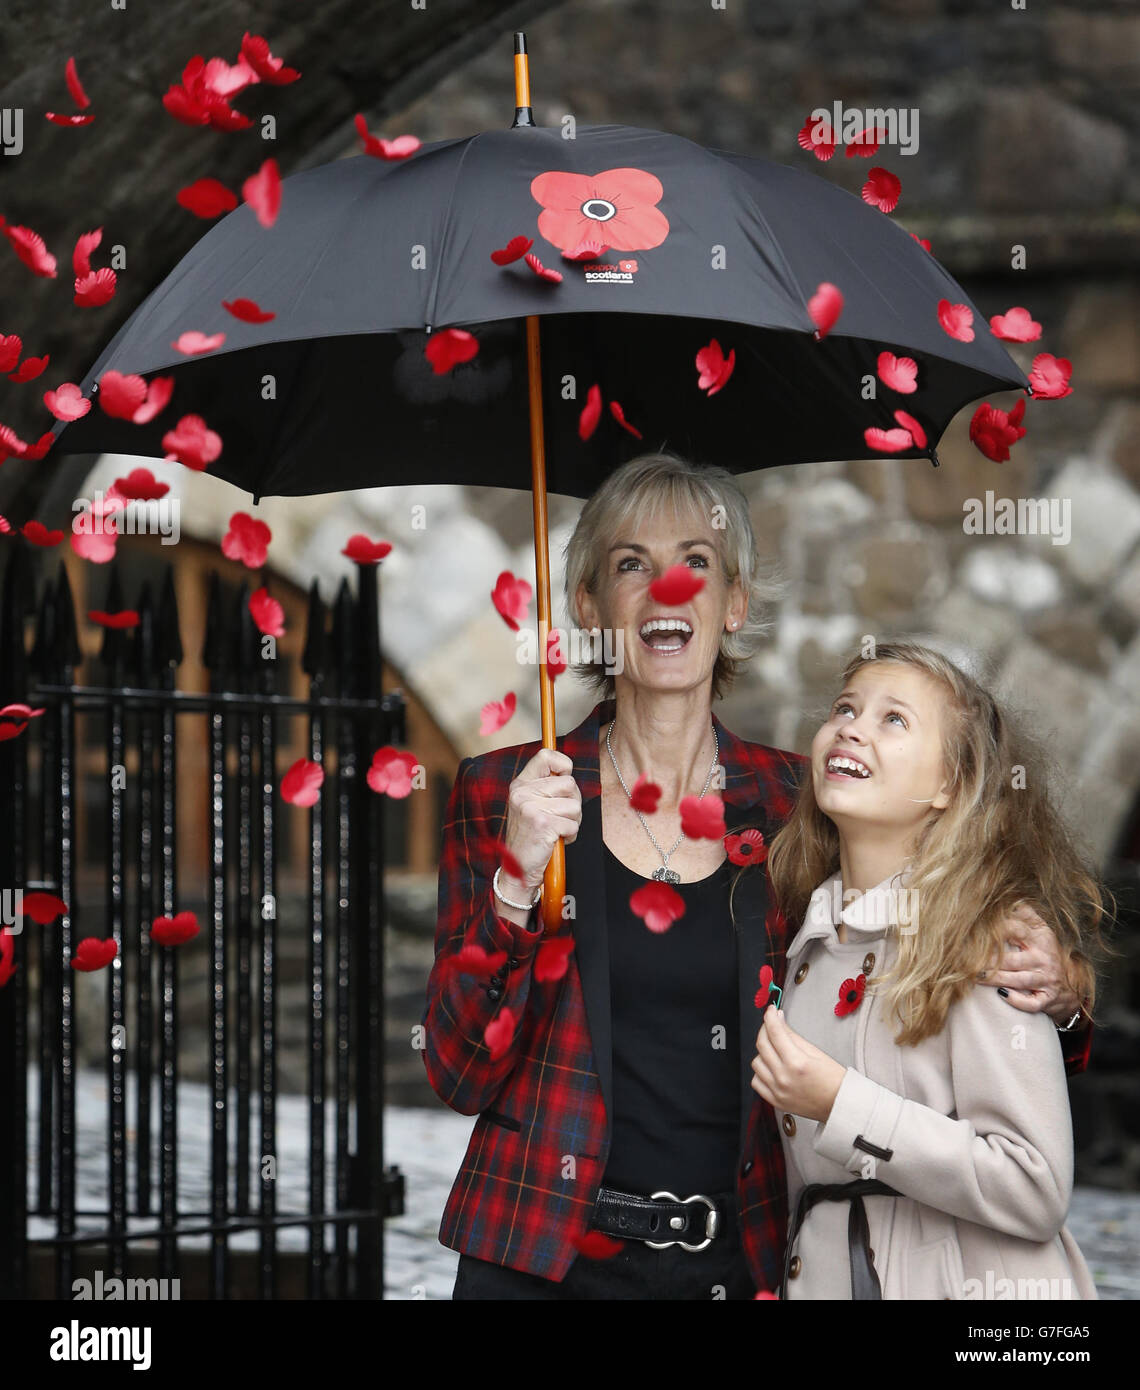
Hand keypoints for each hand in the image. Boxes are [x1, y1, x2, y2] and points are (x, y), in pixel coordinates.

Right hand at [500, 748, 582, 899]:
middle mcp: (522, 792)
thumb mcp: (531, 805)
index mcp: (520, 784)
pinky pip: (573, 824)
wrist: (518, 870)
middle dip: (573, 803)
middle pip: (570, 783)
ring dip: (572, 821)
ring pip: (574, 805)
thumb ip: (546, 786)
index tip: (563, 778)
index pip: (545, 756)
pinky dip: (570, 835)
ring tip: (557, 830)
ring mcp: (531, 807)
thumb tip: (568, 768)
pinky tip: (556, 841)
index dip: (563, 765)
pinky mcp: (542, 824)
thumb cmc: (531, 837)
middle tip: (559, 817)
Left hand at [750, 1006, 846, 1122]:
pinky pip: (756, 1082)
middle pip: (762, 1044)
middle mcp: (784, 1077)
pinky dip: (761, 1072)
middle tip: (771, 1024)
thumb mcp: (816, 1052)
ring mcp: (778, 1091)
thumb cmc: (833, 1080)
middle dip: (765, 1029)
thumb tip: (779, 1021)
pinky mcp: (775, 1101)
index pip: (775, 1032)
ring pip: (756, 1062)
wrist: (839, 1104)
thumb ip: (793, 1036)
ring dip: (763, 1052)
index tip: (771, 1011)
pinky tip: (770, 1068)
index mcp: (797, 1063)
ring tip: (774, 1049)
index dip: (770, 1017)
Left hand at [975, 902, 1081, 1022]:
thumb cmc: (1045, 953)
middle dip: (989, 959)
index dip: (996, 929)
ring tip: (975, 975)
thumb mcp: (1040, 930)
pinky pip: (1032, 1002)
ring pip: (1018, 980)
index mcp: (1040, 938)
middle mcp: (1043, 958)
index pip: (1016, 930)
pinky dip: (1018, 1000)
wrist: (1070, 984)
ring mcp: (1046, 980)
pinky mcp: (1047, 999)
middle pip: (1012, 958)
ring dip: (995, 979)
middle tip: (965, 958)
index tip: (974, 928)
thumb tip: (1007, 894)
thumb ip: (1025, 913)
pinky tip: (1002, 995)